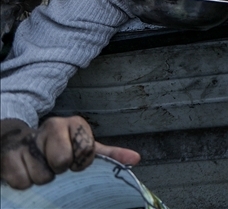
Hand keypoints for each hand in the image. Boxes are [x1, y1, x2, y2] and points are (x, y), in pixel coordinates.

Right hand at [1, 117, 140, 189]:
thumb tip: (136, 159)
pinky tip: (25, 171)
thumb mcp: (88, 150)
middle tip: (57, 166)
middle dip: (60, 170)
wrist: (25, 143)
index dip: (81, 163)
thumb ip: (110, 156)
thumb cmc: (62, 148)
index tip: (76, 161)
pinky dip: (24, 182)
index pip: (86, 151)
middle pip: (62, 161)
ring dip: (41, 178)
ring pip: (41, 175)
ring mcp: (30, 138)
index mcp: (76, 123)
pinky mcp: (8, 154)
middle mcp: (53, 125)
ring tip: (40, 168)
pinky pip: (20, 181)